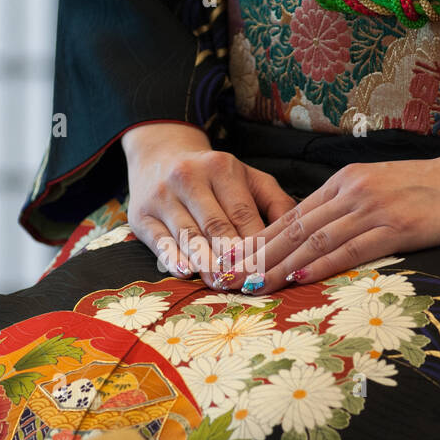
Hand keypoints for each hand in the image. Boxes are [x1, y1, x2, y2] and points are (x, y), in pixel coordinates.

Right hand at [122, 123, 296, 285]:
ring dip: (206, 262)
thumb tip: (298, 234)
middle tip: (248, 283)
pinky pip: (159, 241)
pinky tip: (186, 272)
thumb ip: (275, 203)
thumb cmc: (213, 176)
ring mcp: (162, 196)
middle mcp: (188, 177)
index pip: (242, 213)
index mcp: (221, 167)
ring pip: (189, 235)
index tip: (269, 269)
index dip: (256, 244)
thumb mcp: (248, 178)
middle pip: (216, 225)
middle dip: (232, 257)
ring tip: (222, 283)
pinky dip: (173, 258)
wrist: (159, 157)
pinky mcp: (142, 216)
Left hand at [242, 148, 439, 292]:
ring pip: (315, 239)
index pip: (292, 215)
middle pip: (294, 227)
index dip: (259, 241)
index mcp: (345, 183)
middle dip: (258, 256)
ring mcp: (374, 207)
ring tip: (254, 285)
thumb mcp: (381, 192)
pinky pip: (351, 248)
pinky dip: (321, 263)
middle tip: (230, 280)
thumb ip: (349, 211)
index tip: (235, 263)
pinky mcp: (398, 226)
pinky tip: (299, 276)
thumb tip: (315, 240)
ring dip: (280, 264)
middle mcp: (352, 191)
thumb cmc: (432, 192)